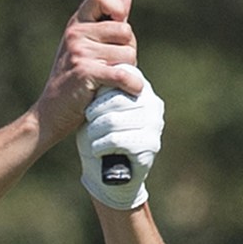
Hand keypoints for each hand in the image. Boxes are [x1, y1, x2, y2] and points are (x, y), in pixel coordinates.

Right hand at [34, 0, 147, 147]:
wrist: (51, 113)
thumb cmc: (74, 80)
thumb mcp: (88, 46)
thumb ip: (109, 22)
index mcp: (77, 24)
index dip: (116, 7)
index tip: (118, 21)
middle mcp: (76, 34)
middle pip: (125, 30)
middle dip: (128, 49)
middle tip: (113, 65)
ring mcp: (80, 53)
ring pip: (128, 53)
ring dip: (128, 69)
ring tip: (110, 80)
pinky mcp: (86, 73)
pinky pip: (123, 73)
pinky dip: (132, 84)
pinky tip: (131, 89)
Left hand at [76, 76, 161, 209]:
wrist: (106, 173)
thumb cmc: (98, 135)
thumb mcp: (97, 107)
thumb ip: (101, 88)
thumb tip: (95, 70)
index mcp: (142, 89)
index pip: (119, 77)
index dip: (98, 92)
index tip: (89, 107)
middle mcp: (153, 104)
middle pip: (114, 99)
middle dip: (94, 113)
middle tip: (88, 123)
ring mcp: (154, 125)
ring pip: (112, 120)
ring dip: (94, 131)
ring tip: (92, 138)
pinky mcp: (150, 145)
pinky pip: (116, 139)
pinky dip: (99, 146)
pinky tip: (97, 150)